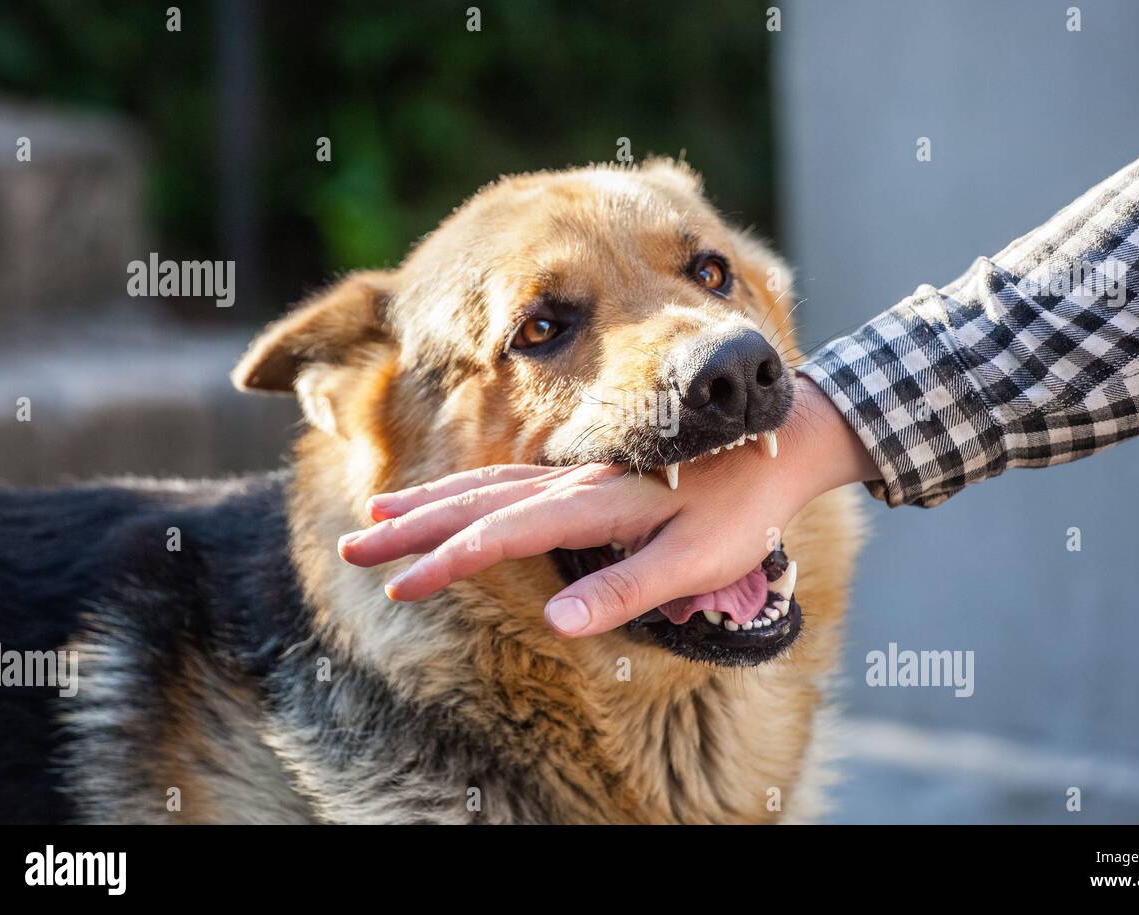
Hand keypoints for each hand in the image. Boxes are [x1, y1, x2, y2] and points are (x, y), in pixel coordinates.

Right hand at [337, 376, 877, 636]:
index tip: (400, 585)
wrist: (784, 441)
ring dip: (432, 501)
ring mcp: (580, 474)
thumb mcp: (697, 560)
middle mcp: (576, 482)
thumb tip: (558, 621)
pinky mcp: (590, 476)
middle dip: (413, 525)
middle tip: (355, 543)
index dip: (448, 562)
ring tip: (381, 512)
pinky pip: (514, 479)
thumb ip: (627, 589)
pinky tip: (456, 498)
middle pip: (477, 501)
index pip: (503, 535)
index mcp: (596, 504)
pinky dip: (471, 490)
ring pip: (488, 484)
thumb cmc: (743, 508)